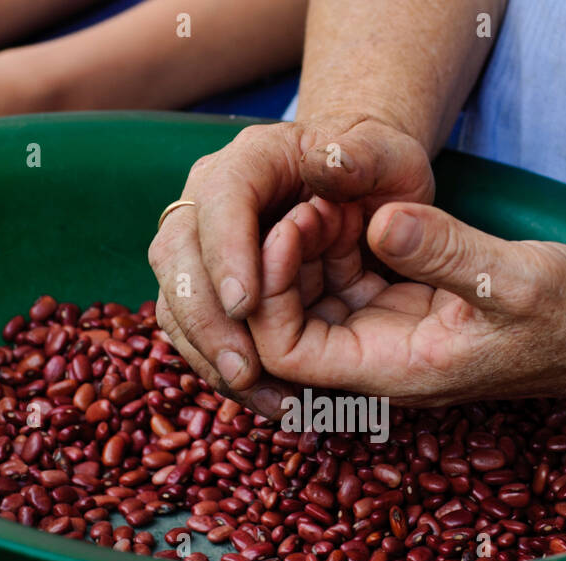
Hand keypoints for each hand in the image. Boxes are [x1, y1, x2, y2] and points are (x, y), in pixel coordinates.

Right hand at [147, 113, 433, 415]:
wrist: (365, 191)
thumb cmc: (380, 174)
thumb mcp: (389, 160)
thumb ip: (364, 157)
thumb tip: (326, 160)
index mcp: (253, 159)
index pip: (221, 197)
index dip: (226, 251)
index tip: (245, 304)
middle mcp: (212, 199)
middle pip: (178, 254)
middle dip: (206, 318)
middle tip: (245, 370)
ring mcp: (202, 244)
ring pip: (176, 300)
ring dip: (209, 354)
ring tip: (258, 395)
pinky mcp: (209, 286)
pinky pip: (197, 331)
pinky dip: (225, 368)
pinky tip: (267, 398)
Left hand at [250, 197, 565, 404]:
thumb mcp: (519, 278)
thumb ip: (446, 252)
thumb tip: (378, 220)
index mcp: (398, 370)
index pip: (289, 355)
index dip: (268, 296)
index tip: (292, 228)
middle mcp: (385, 362)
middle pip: (291, 326)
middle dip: (283, 265)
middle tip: (312, 202)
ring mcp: (396, 337)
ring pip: (317, 299)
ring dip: (311, 248)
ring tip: (336, 197)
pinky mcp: (412, 310)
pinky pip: (352, 280)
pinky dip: (344, 243)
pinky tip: (362, 206)